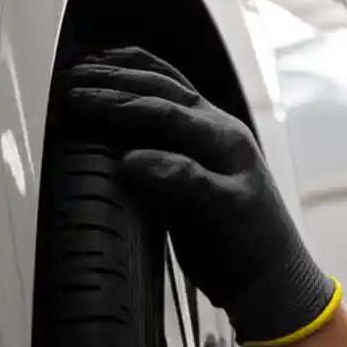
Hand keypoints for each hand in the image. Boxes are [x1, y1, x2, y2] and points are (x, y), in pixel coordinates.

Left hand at [57, 47, 337, 346]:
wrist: (277, 284)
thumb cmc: (224, 232)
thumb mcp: (186, 181)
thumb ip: (157, 153)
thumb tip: (103, 137)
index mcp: (213, 126)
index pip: (166, 79)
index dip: (123, 66)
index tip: (82, 63)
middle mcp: (224, 135)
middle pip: (162, 91)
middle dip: (111, 80)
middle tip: (69, 81)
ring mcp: (232, 166)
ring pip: (174, 118)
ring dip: (123, 106)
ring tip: (83, 102)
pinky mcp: (233, 205)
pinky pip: (192, 177)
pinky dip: (158, 165)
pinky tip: (128, 163)